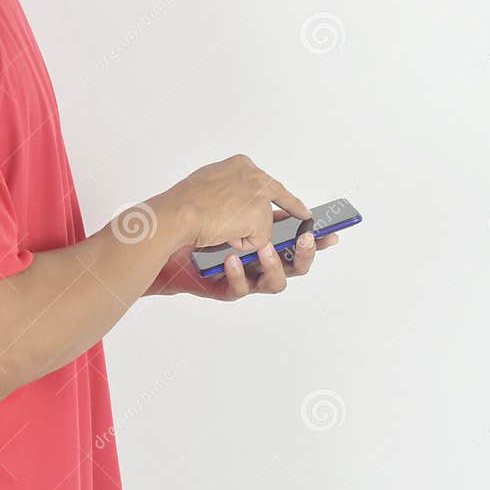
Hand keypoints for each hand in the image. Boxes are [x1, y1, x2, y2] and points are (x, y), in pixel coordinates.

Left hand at [147, 212, 339, 299]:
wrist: (157, 236)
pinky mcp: (222, 289)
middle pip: (293, 265)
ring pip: (274, 283)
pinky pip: (238, 289)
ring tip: (262, 249)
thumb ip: (263, 207)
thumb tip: (285, 208)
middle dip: (303, 254)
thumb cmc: (193, 215)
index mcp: (260, 233)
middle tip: (303, 240)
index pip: (295, 237)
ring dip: (273, 265)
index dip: (316, 238)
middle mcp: (254, 257)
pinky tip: (230, 258)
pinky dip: (238, 274)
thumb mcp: (236, 201)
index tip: (333, 233)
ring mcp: (240, 274)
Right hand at [164, 154, 310, 250]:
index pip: (266, 181)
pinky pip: (257, 241)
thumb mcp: (209, 182)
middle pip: (274, 199)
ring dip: (244, 232)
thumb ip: (228, 186)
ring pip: (263, 224)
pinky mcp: (259, 217)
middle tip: (304, 215)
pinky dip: (241, 243)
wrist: (177, 213)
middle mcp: (254, 175)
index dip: (277, 195)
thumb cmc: (183, 201)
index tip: (296, 205)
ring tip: (219, 226)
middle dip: (286, 209)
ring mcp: (259, 196)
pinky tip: (224, 234)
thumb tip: (233, 197)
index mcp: (241, 164)